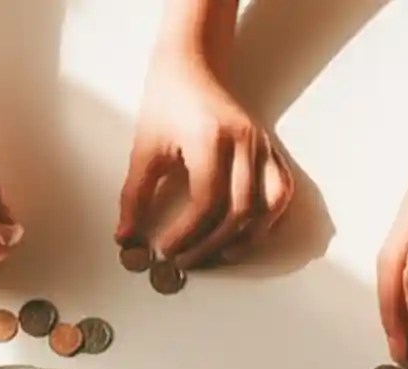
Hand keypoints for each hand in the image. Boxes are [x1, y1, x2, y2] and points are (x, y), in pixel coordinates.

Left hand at [116, 54, 292, 269]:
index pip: (206, 201)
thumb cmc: (167, 103)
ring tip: (217, 256)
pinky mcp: (271, 151)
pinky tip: (244, 237)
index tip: (166, 250)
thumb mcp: (144, 148)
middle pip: (239, 212)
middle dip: (211, 245)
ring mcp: (263, 147)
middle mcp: (244, 143)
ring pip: (268, 207)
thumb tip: (126, 238)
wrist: (193, 68)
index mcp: (211, 138)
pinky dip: (268, 222)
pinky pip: (281, 194)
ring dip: (245, 240)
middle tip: (185, 261)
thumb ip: (134, 196)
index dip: (187, 233)